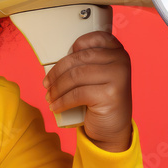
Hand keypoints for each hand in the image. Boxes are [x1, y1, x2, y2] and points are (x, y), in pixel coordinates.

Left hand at [42, 31, 132, 151]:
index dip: (77, 44)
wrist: (112, 129)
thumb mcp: (98, 76)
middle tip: (46, 84)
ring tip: (49, 96)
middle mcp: (121, 62)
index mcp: (118, 52)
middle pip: (79, 59)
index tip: (63, 58)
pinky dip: (62, 101)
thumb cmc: (100, 100)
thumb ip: (87, 62)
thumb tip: (56, 59)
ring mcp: (118, 77)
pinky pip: (77, 94)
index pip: (95, 38)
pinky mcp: (110, 95)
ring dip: (57, 88)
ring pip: (75, 76)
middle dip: (57, 72)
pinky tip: (55, 106)